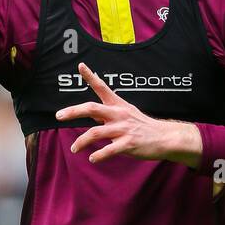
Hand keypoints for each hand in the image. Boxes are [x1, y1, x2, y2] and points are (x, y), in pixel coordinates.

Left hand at [56, 62, 203, 166]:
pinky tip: (92, 158)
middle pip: (91, 109)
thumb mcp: (127, 113)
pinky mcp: (128, 144)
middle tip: (59, 115)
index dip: (91, 76)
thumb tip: (92, 113)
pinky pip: (108, 150)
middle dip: (73, 111)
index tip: (80, 66)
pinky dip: (98, 155)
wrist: (165, 138)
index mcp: (118, 105)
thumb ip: (108, 113)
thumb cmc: (143, 126)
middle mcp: (119, 114)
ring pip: (95, 133)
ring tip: (74, 148)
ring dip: (81, 141)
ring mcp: (123, 129)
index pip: (102, 87)